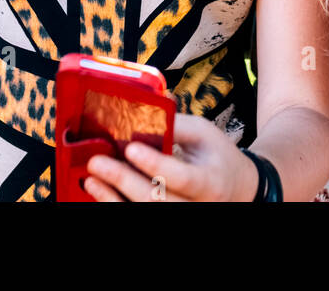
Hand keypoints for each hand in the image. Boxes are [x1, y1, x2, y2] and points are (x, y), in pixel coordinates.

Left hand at [83, 114, 260, 201]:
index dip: (156, 164)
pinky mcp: (166, 218)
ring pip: (144, 212)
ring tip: (92, 178)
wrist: (236, 187)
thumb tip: (141, 111)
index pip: (183, 177)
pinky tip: (100, 191)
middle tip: (98, 161)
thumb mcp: (205, 134)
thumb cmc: (217, 156)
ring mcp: (181, 215)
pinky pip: (139, 216)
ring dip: (113, 197)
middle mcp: (196, 206)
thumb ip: (175, 125)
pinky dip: (116, 204)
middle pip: (157, 199)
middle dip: (123, 180)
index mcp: (210, 181)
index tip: (132, 147)